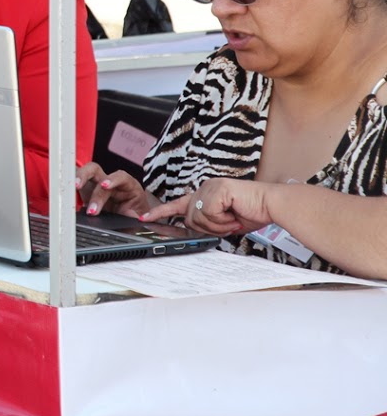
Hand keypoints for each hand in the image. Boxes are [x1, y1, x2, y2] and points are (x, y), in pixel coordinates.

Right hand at [75, 161, 157, 218]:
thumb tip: (131, 218)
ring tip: (67, 189)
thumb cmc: (135, 218)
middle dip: (85, 177)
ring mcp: (95, 187)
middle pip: (95, 170)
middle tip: (77, 186)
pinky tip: (63, 194)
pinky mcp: (85, 194)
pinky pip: (75, 186)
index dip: (112, 179)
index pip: (120, 177)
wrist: (129, 224)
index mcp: (127, 186)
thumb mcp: (138, 219)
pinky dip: (68, 188)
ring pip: (82, 175)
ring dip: (74, 180)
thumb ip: (134, 217)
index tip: (105, 186)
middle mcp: (109, 182)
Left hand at [143, 177, 273, 235]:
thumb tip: (193, 228)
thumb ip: (207, 223)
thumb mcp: (224, 222)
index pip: (177, 204)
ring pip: (198, 218)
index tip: (144, 218)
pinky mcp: (216, 190)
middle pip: (190, 219)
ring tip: (233, 219)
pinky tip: (234, 214)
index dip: (160, 212)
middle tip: (228, 224)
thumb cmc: (252, 212)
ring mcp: (209, 187)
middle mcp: (204, 188)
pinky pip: (209, 214)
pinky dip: (223, 220)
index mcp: (204, 194)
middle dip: (209, 228)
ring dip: (218, 225)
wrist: (272, 205)